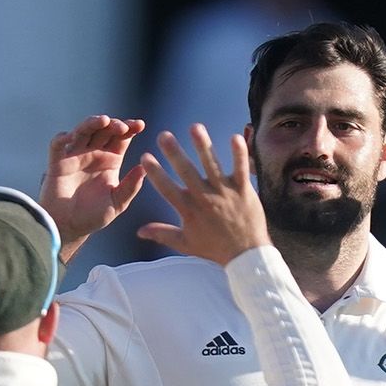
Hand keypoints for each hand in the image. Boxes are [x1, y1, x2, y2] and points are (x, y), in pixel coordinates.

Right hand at [40, 115, 146, 260]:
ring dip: (92, 123)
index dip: (130, 129)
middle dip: (114, 124)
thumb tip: (144, 168)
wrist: (69, 228)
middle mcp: (93, 153)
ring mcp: (75, 154)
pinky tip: (72, 136)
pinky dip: (63, 137)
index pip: (121, 138)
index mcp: (110, 160)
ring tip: (104, 121)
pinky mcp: (57, 161)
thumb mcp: (117, 203)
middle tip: (123, 127)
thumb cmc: (93, 217)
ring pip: (83, 130)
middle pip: (104, 130)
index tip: (140, 125)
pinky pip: (58, 144)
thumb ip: (130, 187)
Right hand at [137, 126, 268, 265]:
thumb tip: (140, 231)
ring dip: (203, 146)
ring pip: (212, 165)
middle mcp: (205, 199)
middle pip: (186, 172)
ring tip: (195, 127)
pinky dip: (239, 153)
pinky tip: (235, 137)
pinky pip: (241, 168)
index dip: (155, 173)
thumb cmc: (214, 249)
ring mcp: (225, 193)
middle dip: (174, 153)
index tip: (145, 156)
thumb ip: (162, 234)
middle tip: (163, 135)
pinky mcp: (243, 189)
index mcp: (189, 211)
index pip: (167, 189)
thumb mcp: (185, 244)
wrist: (245, 257)